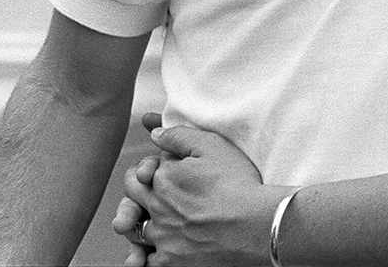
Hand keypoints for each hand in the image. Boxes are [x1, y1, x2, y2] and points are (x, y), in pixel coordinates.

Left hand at [121, 111, 287, 265]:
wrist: (256, 226)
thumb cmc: (238, 186)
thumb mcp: (212, 146)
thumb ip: (178, 137)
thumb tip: (155, 134)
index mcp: (162, 179)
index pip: (137, 173)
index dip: (147, 170)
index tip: (158, 172)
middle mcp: (156, 209)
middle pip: (131, 201)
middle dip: (138, 196)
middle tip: (154, 196)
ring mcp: (161, 238)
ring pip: (136, 232)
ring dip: (141, 226)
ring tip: (160, 224)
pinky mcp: (170, 263)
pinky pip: (147, 261)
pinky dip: (148, 256)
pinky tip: (163, 250)